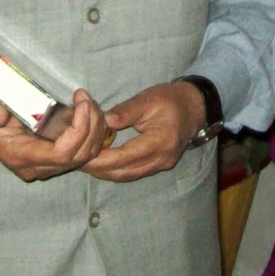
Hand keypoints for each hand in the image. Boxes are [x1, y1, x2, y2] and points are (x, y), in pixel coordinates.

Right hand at [0, 86, 107, 182]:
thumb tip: (0, 114)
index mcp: (21, 156)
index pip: (61, 154)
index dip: (78, 131)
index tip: (81, 104)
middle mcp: (37, 167)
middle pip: (79, 156)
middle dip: (91, 126)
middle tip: (86, 99)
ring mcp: (47, 165)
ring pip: (85, 155)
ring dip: (95, 128)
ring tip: (86, 101)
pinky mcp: (55, 158)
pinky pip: (82, 150)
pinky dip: (91, 131)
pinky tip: (85, 110)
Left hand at [83, 81, 206, 182]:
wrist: (196, 107)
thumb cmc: (172, 99)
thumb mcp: (148, 99)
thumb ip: (126, 111)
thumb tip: (104, 120)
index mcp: (159, 142)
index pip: (125, 157)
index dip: (102, 159)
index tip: (83, 155)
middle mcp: (161, 159)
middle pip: (124, 172)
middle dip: (100, 169)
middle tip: (78, 161)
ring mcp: (161, 164)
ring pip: (128, 176)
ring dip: (107, 172)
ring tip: (87, 163)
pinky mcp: (159, 165)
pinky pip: (134, 172)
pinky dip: (117, 170)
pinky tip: (104, 163)